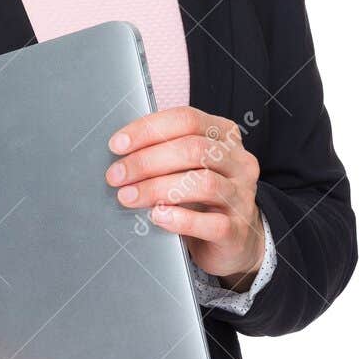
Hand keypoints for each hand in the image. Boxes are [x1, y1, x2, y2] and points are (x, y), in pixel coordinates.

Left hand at [106, 105, 266, 289]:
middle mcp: (239, 162)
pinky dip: (181, 219)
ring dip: (157, 188)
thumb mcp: (187, 167)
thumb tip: (120, 153)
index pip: (187, 120)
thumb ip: (164, 153)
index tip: (117, 145)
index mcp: (224, 136)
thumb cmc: (201, 197)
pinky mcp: (238, 230)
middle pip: (193, 150)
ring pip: (203, 184)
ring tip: (128, 197)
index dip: (148, 129)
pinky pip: (212, 223)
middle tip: (116, 175)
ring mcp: (242, 196)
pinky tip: (158, 217)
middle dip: (147, 161)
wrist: (233, 239)